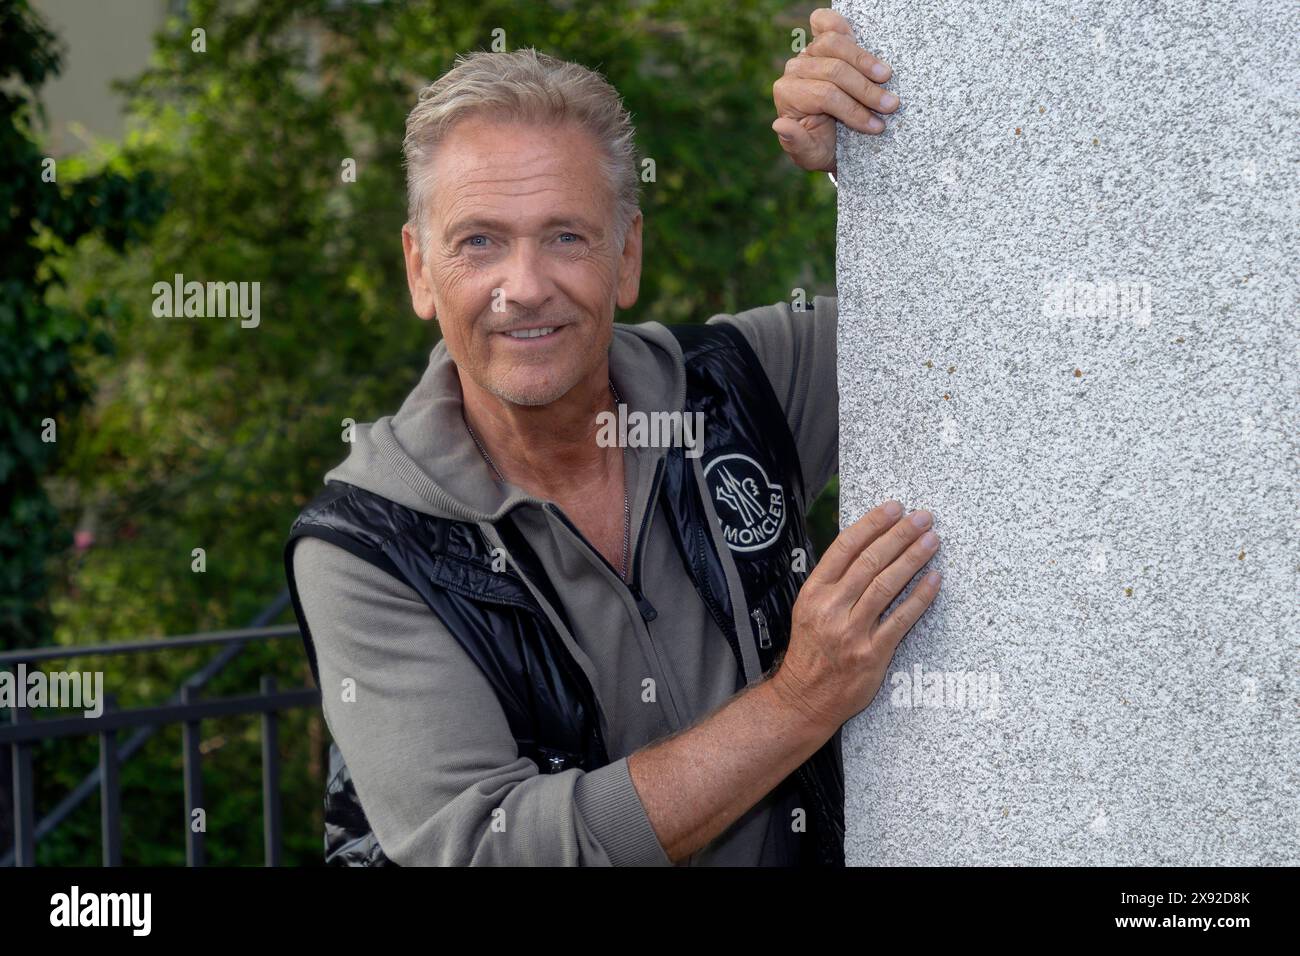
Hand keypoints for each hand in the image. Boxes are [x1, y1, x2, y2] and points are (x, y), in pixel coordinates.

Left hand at [771, 7, 899, 175]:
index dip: (854, 109)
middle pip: (834, 69)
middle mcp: (795, 70)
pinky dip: (844, 27)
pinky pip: (827, 23)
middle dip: (865, 89)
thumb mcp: (809, 155)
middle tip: (890, 105)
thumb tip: (780, 124)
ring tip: (887, 77)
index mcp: (788, 95)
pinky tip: (863, 43)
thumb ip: (795, 143)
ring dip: (865, 61)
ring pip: (835, 43)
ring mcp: (809, 53)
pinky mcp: (822, 41)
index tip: (877, 126)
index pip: (825, 94)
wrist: (831, 138)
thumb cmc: (820, 146)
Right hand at [772, 500, 940, 731]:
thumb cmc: (811, 651)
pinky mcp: (872, 653)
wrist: (804, 699)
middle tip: (923, 517)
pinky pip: (901, 619)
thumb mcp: (809, 609)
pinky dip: (920, 597)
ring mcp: (852, 631)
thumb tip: (867, 547)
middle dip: (900, 535)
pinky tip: (934, 579)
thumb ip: (833, 583)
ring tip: (933, 540)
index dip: (872, 524)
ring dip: (913, 558)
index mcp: (813, 592)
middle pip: (870, 561)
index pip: (845, 548)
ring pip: (887, 585)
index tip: (894, 508)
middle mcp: (831, 608)